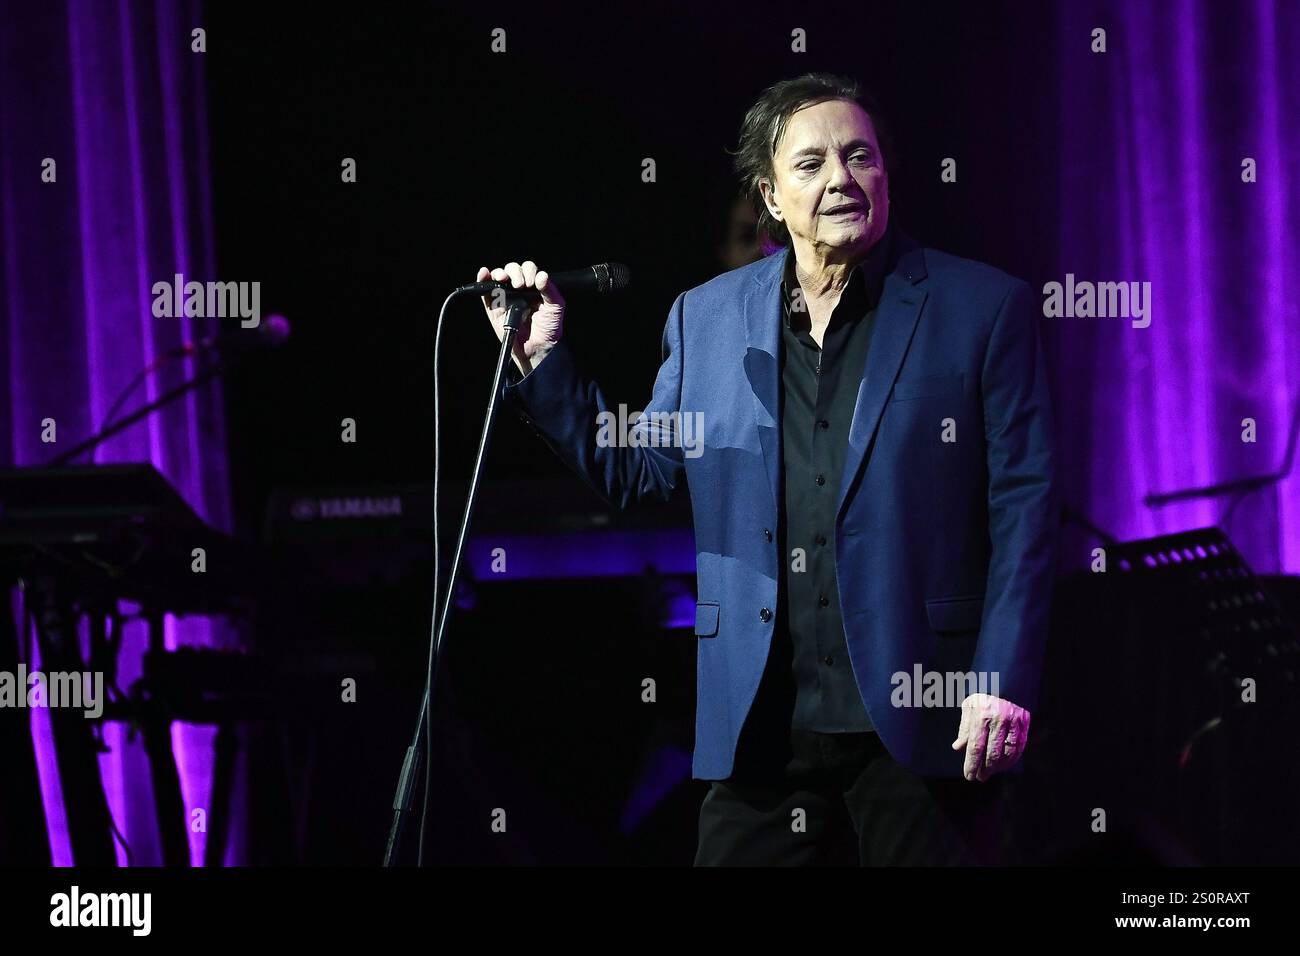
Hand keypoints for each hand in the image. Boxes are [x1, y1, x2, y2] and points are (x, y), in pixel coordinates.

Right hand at [478, 260, 564, 374]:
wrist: (536, 348)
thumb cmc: (548, 328)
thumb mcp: (555, 308)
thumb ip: (550, 290)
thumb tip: (542, 275)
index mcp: (534, 286)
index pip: (529, 269)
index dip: (529, 271)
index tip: (532, 283)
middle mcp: (519, 288)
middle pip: (513, 269)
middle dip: (516, 272)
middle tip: (521, 285)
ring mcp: (505, 296)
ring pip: (499, 275)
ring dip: (500, 273)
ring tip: (503, 279)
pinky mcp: (493, 306)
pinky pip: (485, 290)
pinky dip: (483, 278)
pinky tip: (485, 273)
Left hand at [951, 693, 1029, 781]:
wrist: (1006, 677)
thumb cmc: (983, 691)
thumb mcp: (969, 705)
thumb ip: (965, 728)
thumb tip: (958, 748)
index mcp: (982, 715)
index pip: (976, 746)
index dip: (972, 764)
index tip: (969, 775)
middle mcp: (999, 720)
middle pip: (992, 753)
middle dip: (985, 769)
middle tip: (979, 777)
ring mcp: (1014, 722)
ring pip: (1008, 753)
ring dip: (999, 767)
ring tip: (990, 772)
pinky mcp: (1025, 722)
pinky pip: (1020, 746)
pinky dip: (1012, 759)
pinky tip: (1004, 764)